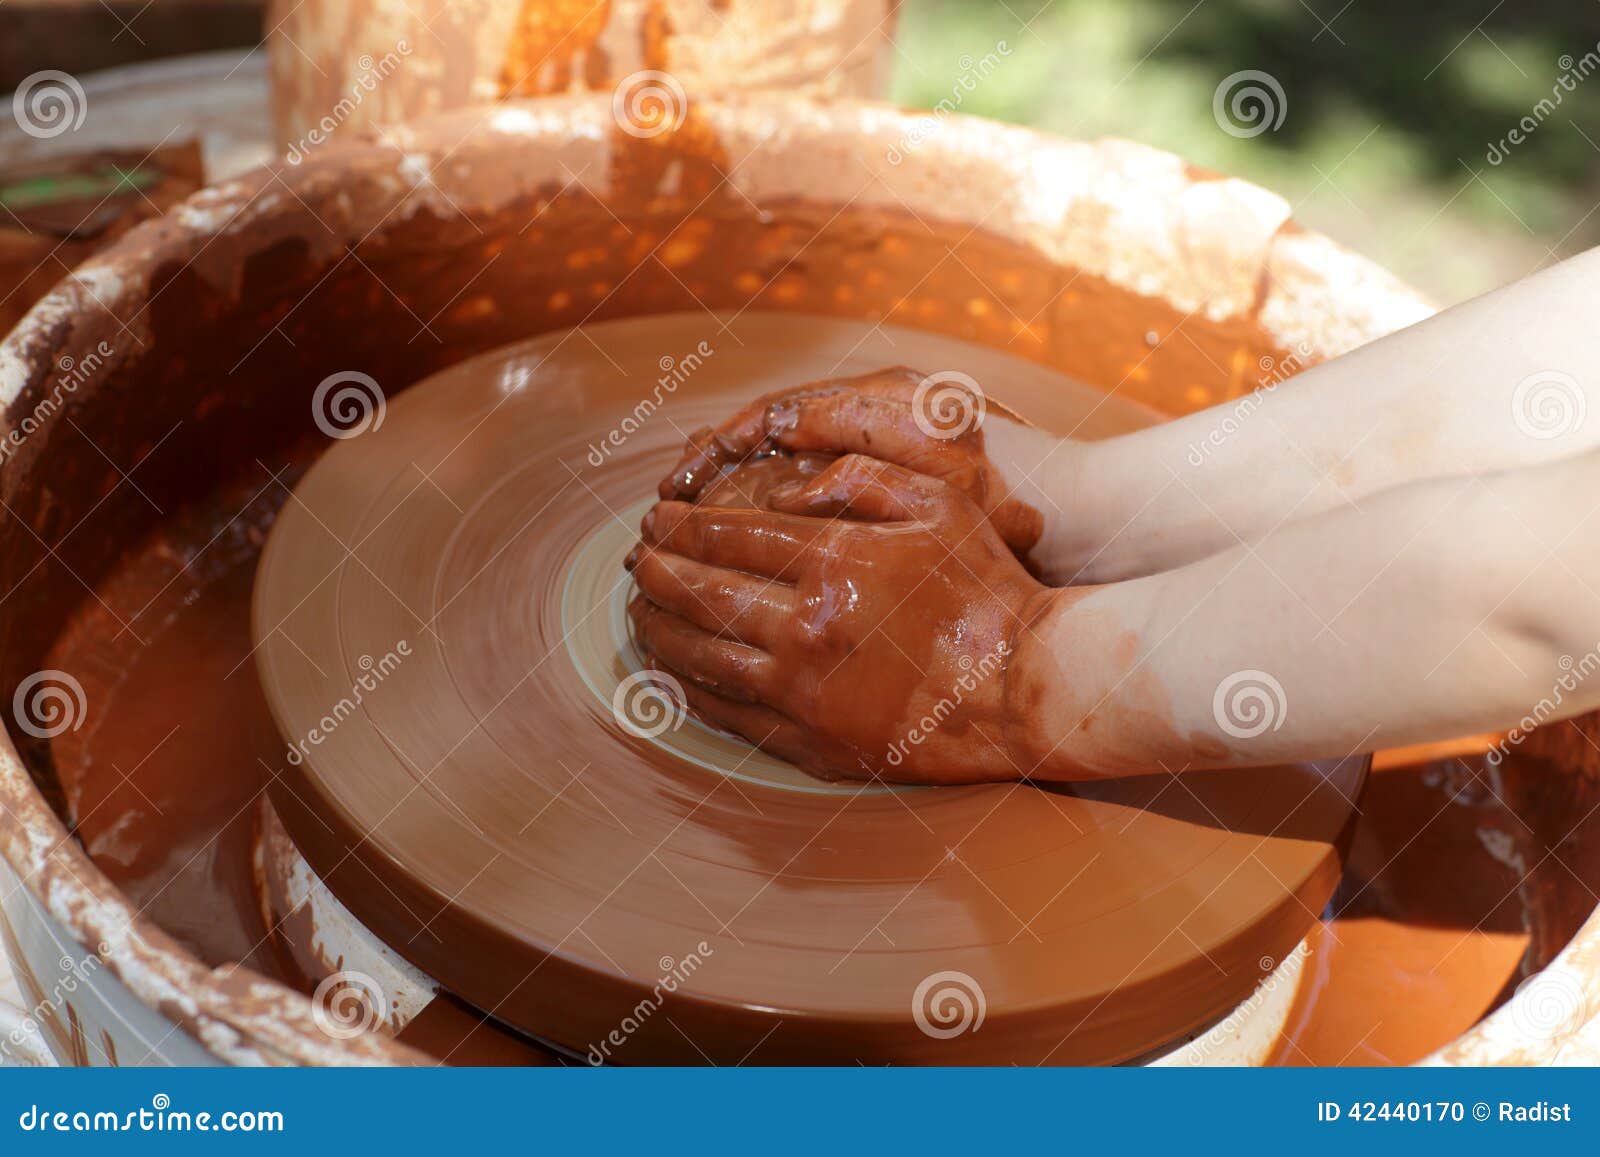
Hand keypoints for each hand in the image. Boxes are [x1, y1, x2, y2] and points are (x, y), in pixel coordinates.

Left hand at [629, 455, 1050, 783]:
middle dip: (656, 570)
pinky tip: (668, 670)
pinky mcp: (811, 741)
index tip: (656, 518)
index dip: (682, 526)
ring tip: (636, 607)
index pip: (728, 537)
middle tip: (635, 556)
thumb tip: (784, 486)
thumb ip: (861, 474)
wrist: (1022, 685)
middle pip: (702, 593)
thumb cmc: (984, 586)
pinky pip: (727, 713)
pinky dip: (685, 687)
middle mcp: (808, 627)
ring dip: (657, 627)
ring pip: (701, 656)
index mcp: (835, 561)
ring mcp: (804, 692)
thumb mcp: (938, 500)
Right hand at [659, 366, 1049, 557]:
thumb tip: (778, 462)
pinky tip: (746, 558)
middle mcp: (873, 418)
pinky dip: (771, 522)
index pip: (773, 415)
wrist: (1081, 520)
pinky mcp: (892, 491)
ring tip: (686, 539)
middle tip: (662, 520)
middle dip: (709, 476)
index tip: (676, 490)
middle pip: (767, 438)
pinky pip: (811, 499)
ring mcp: (880, 455)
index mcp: (878, 401)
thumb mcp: (931, 464)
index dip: (716, 451)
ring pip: (781, 470)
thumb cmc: (1013, 493)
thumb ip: (857, 445)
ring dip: (730, 500)